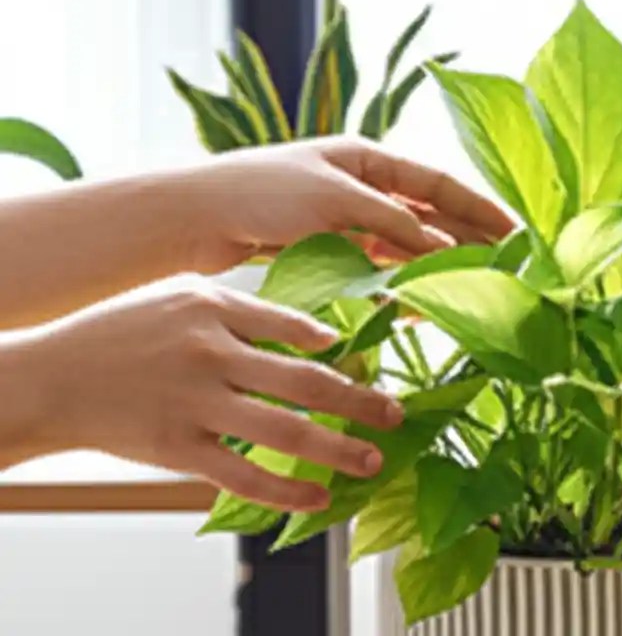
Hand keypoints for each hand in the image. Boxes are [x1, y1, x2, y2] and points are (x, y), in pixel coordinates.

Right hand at [0, 276, 403, 510]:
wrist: (53, 377)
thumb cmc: (124, 333)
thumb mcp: (184, 298)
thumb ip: (249, 312)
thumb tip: (321, 336)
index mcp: (215, 309)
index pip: (297, 325)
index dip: (346, 345)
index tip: (381, 359)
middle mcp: (210, 354)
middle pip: (305, 381)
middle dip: (359, 401)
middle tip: (396, 415)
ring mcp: (195, 404)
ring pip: (284, 432)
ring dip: (337, 450)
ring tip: (372, 461)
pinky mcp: (177, 449)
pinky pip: (243, 476)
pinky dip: (286, 490)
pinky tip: (317, 496)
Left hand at [183, 136, 514, 270]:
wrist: (195, 218)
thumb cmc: (261, 192)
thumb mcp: (338, 200)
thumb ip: (396, 225)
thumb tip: (447, 251)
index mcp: (368, 157)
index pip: (440, 183)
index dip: (481, 208)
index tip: (517, 232)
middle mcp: (362, 186)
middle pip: (430, 216)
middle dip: (467, 240)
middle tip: (506, 269)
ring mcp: (345, 219)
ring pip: (406, 246)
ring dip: (436, 266)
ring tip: (468, 292)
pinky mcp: (326, 250)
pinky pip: (377, 267)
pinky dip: (398, 282)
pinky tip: (416, 303)